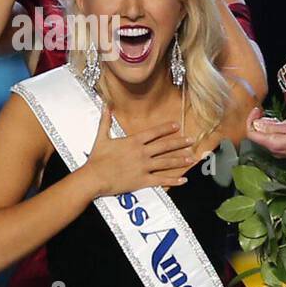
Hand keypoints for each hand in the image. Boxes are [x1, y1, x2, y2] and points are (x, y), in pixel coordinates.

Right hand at [82, 105, 196, 196]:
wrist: (94, 177)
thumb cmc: (97, 159)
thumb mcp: (101, 137)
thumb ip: (106, 121)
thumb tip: (105, 105)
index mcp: (133, 142)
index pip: (154, 133)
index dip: (166, 129)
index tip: (177, 125)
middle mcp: (142, 153)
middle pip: (165, 146)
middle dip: (180, 143)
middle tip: (192, 140)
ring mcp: (144, 167)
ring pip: (166, 163)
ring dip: (180, 160)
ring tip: (191, 158)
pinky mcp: (143, 180)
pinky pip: (161, 180)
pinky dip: (173, 181)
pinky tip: (183, 180)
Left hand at [246, 108, 285, 160]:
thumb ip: (272, 126)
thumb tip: (258, 124)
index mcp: (273, 143)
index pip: (252, 133)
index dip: (251, 120)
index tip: (257, 111)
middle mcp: (275, 150)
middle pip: (259, 136)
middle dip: (259, 122)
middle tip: (265, 112)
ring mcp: (282, 151)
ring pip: (267, 137)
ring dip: (269, 126)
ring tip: (277, 118)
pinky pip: (276, 140)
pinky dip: (277, 131)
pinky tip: (285, 124)